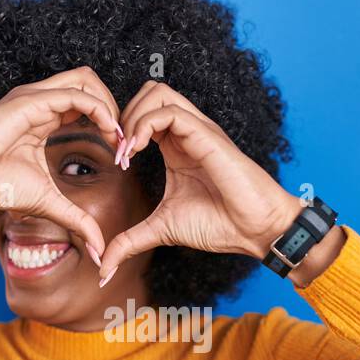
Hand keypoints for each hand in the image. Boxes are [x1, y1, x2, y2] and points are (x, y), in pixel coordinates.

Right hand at [0, 66, 126, 258]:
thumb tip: (100, 250)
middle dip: (115, 109)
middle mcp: (41, 102)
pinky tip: (108, 133)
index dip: (110, 126)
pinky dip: (98, 110)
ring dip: (110, 105)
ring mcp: (35, 97)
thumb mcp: (48, 204)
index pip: (88, 105)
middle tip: (125, 142)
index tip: (122, 155)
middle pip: (91, 84)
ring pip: (86, 80)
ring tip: (118, 136)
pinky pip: (75, 94)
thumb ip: (77, 221)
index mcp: (45, 118)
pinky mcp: (30, 101)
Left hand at [98, 81, 301, 281]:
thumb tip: (104, 267)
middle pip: (148, 92)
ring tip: (126, 151)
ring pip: (157, 92)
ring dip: (132, 117)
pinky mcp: (207, 136)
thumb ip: (131, 241)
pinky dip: (145, 126)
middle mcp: (187, 133)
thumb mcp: (162, 230)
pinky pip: (170, 112)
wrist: (255, 230)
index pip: (144, 113)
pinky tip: (137, 152)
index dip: (122, 130)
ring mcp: (198, 131)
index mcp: (177, 147)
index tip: (115, 162)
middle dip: (123, 116)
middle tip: (117, 151)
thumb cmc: (220, 225)